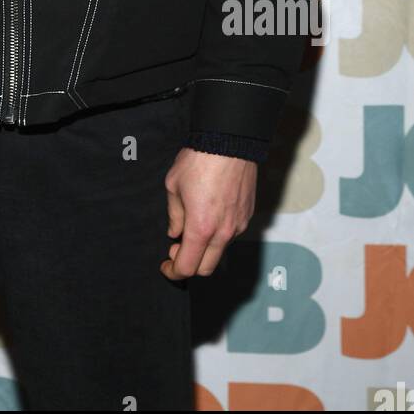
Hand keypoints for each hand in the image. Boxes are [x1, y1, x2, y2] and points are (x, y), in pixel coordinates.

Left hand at [160, 147, 256, 279]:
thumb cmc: (200, 161)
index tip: (166, 266)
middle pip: (205, 268)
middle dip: (189, 264)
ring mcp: (238, 225)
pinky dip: (217, 236)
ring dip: (204, 250)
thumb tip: (175, 233)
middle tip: (176, 248)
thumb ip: (174, 215)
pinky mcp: (247, 216)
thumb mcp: (174, 186)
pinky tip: (209, 217)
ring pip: (219, 252)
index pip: (187, 267)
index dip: (173, 271)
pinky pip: (231, 235)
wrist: (230, 142)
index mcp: (201, 228)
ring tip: (192, 228)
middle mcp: (223, 232)